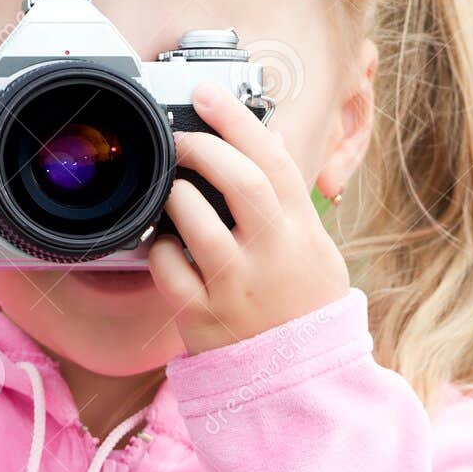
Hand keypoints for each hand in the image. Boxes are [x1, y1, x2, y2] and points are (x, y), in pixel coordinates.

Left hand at [148, 80, 350, 352]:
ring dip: (176, 195)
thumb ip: (288, 199)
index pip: (273, 159)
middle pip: (238, 180)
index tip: (207, 92)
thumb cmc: (304, 304)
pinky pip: (167, 269)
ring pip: (195, 220)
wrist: (301, 379)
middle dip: (202, 147)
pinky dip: (158, 248)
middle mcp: (271, 254)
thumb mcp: (313, 247)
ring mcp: (235, 286)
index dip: (236, 119)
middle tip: (181, 139)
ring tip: (174, 193)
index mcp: (301, 231)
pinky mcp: (202, 316)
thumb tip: (263, 142)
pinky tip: (164, 244)